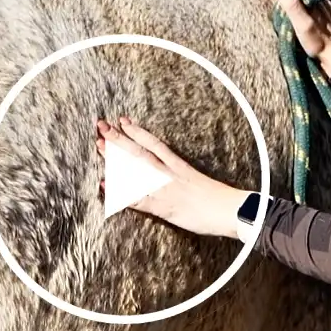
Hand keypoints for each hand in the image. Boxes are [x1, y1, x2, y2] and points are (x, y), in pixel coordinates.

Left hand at [95, 116, 248, 239]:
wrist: (231, 210)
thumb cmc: (219, 199)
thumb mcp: (198, 181)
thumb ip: (182, 177)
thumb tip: (171, 175)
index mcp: (178, 166)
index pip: (153, 143)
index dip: (137, 131)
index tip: (122, 120)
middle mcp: (168, 173)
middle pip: (139, 152)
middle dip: (119, 138)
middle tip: (101, 126)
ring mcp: (164, 189)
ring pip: (135, 170)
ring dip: (115, 159)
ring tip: (99, 146)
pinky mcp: (164, 206)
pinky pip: (138, 199)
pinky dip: (120, 192)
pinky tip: (106, 185)